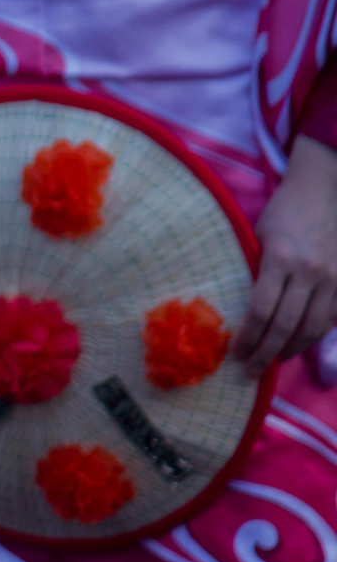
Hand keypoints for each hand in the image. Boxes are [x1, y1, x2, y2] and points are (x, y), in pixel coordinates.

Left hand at [238, 135, 336, 373]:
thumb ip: (255, 273)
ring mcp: (333, 277)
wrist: (324, 189)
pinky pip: (331, 317)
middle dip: (264, 354)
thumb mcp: (258, 239)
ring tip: (272, 361)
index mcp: (280, 260)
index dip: (247, 339)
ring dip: (290, 350)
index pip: (260, 312)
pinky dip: (313, 335)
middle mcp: (309, 271)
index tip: (234, 354)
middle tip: (249, 372)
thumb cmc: (282, 213)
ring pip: (312, 327)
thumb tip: (238, 312)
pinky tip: (297, 344)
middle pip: (285, 326)